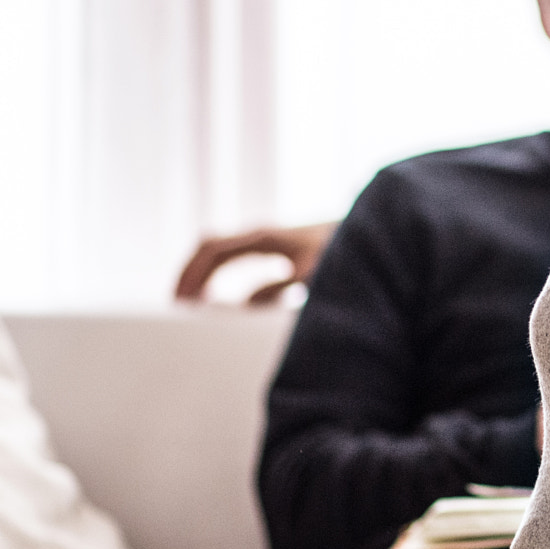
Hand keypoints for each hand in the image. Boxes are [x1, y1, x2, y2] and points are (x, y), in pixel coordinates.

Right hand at [174, 223, 337, 304]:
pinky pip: (248, 270)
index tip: (178, 299)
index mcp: (264, 236)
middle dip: (191, 276)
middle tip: (175, 308)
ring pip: (227, 259)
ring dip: (209, 282)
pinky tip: (236, 312)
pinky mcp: (286, 256)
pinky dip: (236, 290)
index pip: (212, 249)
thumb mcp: (312, 272)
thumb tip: (245, 305)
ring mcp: (274, 244)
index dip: (191, 272)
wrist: (373, 236)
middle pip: (212, 251)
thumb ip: (280, 287)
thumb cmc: (344, 249)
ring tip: (194, 312)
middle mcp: (264, 236)